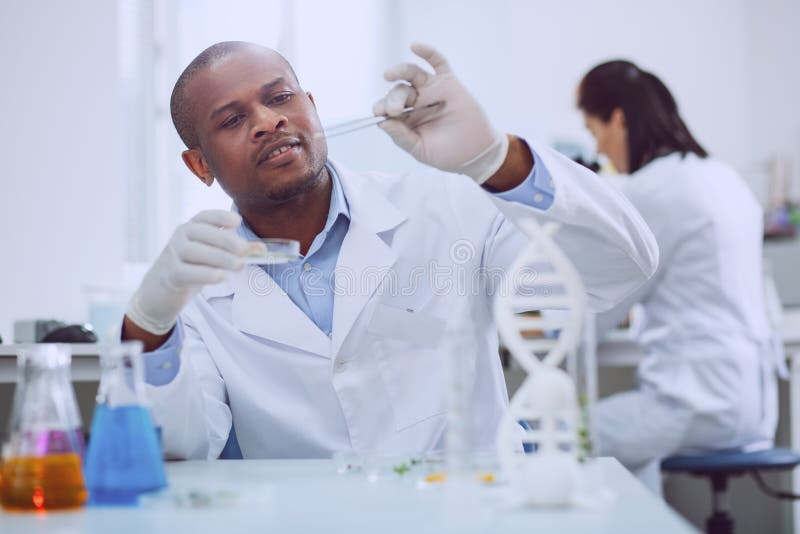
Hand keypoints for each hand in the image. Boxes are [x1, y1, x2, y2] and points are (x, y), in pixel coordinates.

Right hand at [125, 210, 248, 334]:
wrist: (160, 291)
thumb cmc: (192, 268)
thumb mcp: (213, 256)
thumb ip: (236, 251)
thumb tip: (262, 249)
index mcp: (192, 228)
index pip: (204, 216)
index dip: (220, 217)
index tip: (237, 221)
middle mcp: (180, 237)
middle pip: (202, 233)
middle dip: (225, 240)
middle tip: (245, 250)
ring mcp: (173, 255)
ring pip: (194, 251)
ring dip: (219, 257)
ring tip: (239, 265)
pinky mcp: (170, 275)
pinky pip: (186, 272)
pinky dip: (204, 273)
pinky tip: (220, 276)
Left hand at [373, 43, 507, 183]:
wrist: (476, 152)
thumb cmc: (447, 153)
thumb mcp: (420, 149)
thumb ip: (402, 137)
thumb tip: (382, 122)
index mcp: (406, 118)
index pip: (388, 107)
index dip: (382, 107)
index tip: (379, 112)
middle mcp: (416, 101)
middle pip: (399, 91)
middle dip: (393, 99)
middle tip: (393, 110)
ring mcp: (432, 90)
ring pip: (412, 74)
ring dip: (399, 71)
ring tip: (389, 75)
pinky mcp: (448, 82)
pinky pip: (438, 62)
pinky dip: (427, 52)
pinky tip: (415, 46)